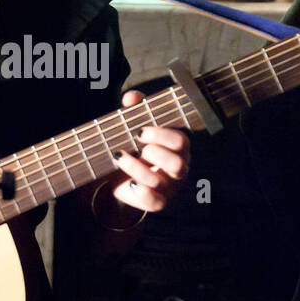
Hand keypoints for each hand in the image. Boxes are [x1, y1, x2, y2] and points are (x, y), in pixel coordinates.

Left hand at [108, 89, 190, 212]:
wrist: (120, 176)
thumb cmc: (133, 146)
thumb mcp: (132, 126)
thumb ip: (134, 110)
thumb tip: (132, 98)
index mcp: (178, 148)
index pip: (180, 141)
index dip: (161, 135)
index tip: (139, 131)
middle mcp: (179, 168)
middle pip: (178, 163)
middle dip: (154, 153)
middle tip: (135, 146)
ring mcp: (170, 187)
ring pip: (161, 181)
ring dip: (137, 168)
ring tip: (119, 157)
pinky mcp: (157, 202)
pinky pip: (156, 202)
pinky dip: (142, 193)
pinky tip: (130, 182)